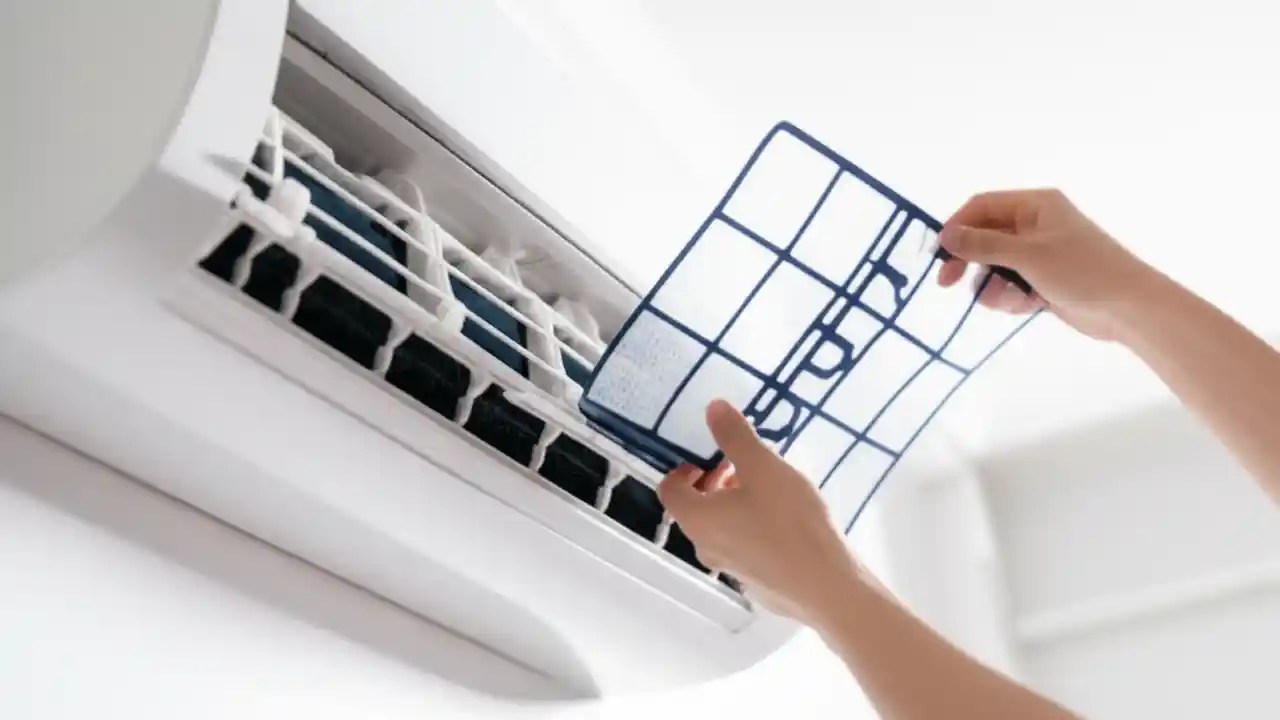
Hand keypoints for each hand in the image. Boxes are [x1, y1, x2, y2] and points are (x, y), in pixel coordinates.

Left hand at [658, 400, 859, 622]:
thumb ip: (735, 436)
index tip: (709, 458)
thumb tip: (711, 407)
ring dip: (732, 504)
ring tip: (766, 489)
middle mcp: (705, 547)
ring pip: (719, 528)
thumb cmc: (790, 521)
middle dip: (712, 483)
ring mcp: (730, 569)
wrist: (827, 586)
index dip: (682, 469)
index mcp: (698, 519)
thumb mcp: (764, 467)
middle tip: (741, 466)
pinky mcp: (756, 583)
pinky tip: (785, 520)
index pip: (669, 490)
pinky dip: (750, 526)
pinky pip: (742, 546)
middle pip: (694, 509)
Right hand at [937, 189, 1155, 340]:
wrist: (1128, 307)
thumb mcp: (1027, 255)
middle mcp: (1035, 225)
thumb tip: (945, 235)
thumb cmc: (1081, 270)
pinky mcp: (1043, 281)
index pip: (982, 206)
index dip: (958, 227)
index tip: (940, 254)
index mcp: (1035, 205)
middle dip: (969, 261)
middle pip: (985, 237)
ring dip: (993, 285)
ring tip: (1009, 299)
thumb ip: (983, 245)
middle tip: (948, 283)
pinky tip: (1026, 306)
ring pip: (995, 266)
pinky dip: (1010, 297)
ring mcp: (1039, 254)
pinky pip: (1010, 285)